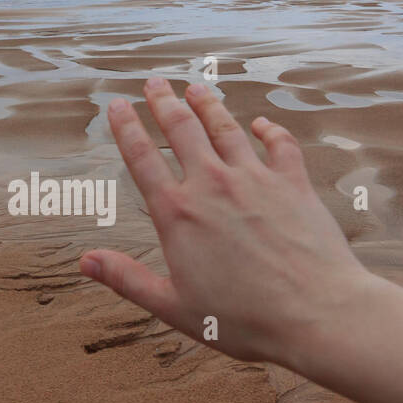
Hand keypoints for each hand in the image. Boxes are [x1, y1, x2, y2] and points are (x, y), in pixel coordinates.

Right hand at [81, 77, 377, 369]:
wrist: (316, 313)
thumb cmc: (242, 319)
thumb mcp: (174, 307)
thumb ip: (128, 279)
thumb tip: (86, 261)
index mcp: (177, 214)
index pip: (142, 158)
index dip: (127, 128)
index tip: (118, 105)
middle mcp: (213, 185)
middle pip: (183, 130)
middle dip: (164, 102)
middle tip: (154, 82)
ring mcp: (256, 179)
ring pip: (226, 128)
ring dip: (208, 105)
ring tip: (196, 88)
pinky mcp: (294, 183)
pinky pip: (279, 144)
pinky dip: (269, 130)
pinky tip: (261, 124)